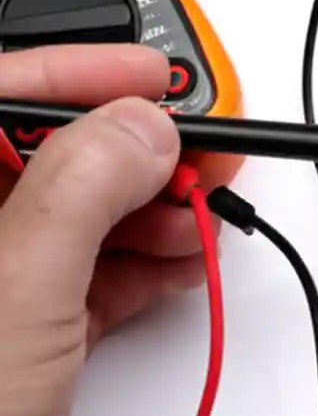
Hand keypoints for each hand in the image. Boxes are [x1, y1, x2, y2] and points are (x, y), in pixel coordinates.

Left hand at [0, 46, 209, 415]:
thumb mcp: (15, 301)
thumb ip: (76, 196)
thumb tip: (135, 125)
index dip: (67, 73)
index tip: (147, 71)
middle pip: (43, 158)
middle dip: (129, 147)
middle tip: (199, 144)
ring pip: (78, 216)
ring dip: (149, 207)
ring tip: (201, 208)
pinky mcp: (27, 343)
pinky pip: (95, 276)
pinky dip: (146, 263)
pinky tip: (182, 260)